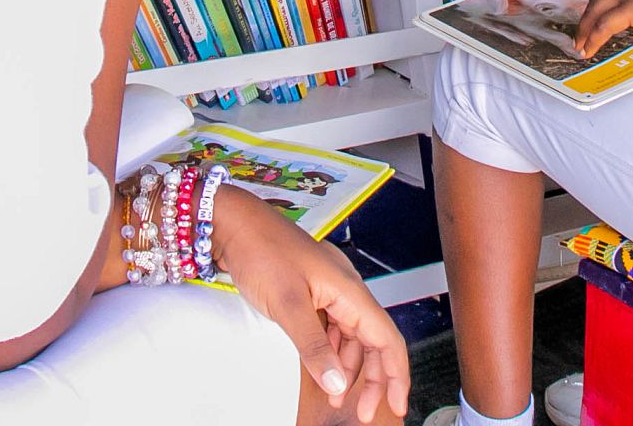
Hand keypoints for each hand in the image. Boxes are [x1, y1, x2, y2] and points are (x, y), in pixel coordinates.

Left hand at [212, 187, 409, 422]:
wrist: (235, 225)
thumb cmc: (262, 250)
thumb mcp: (287, 304)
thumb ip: (313, 346)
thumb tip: (336, 383)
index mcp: (349, 290)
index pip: (387, 338)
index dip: (396, 374)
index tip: (397, 405)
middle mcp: (346, 291)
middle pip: (374, 342)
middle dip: (372, 379)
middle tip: (361, 411)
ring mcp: (330, 292)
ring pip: (352, 338)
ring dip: (348, 369)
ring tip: (337, 396)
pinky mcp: (313, 295)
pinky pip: (332, 330)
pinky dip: (331, 354)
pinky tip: (323, 370)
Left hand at [575, 0, 632, 57]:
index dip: (604, 0)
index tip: (600, 12)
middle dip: (588, 14)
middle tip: (583, 30)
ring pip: (596, 10)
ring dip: (585, 29)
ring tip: (580, 44)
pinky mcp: (631, 8)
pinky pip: (604, 26)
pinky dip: (593, 38)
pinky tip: (589, 49)